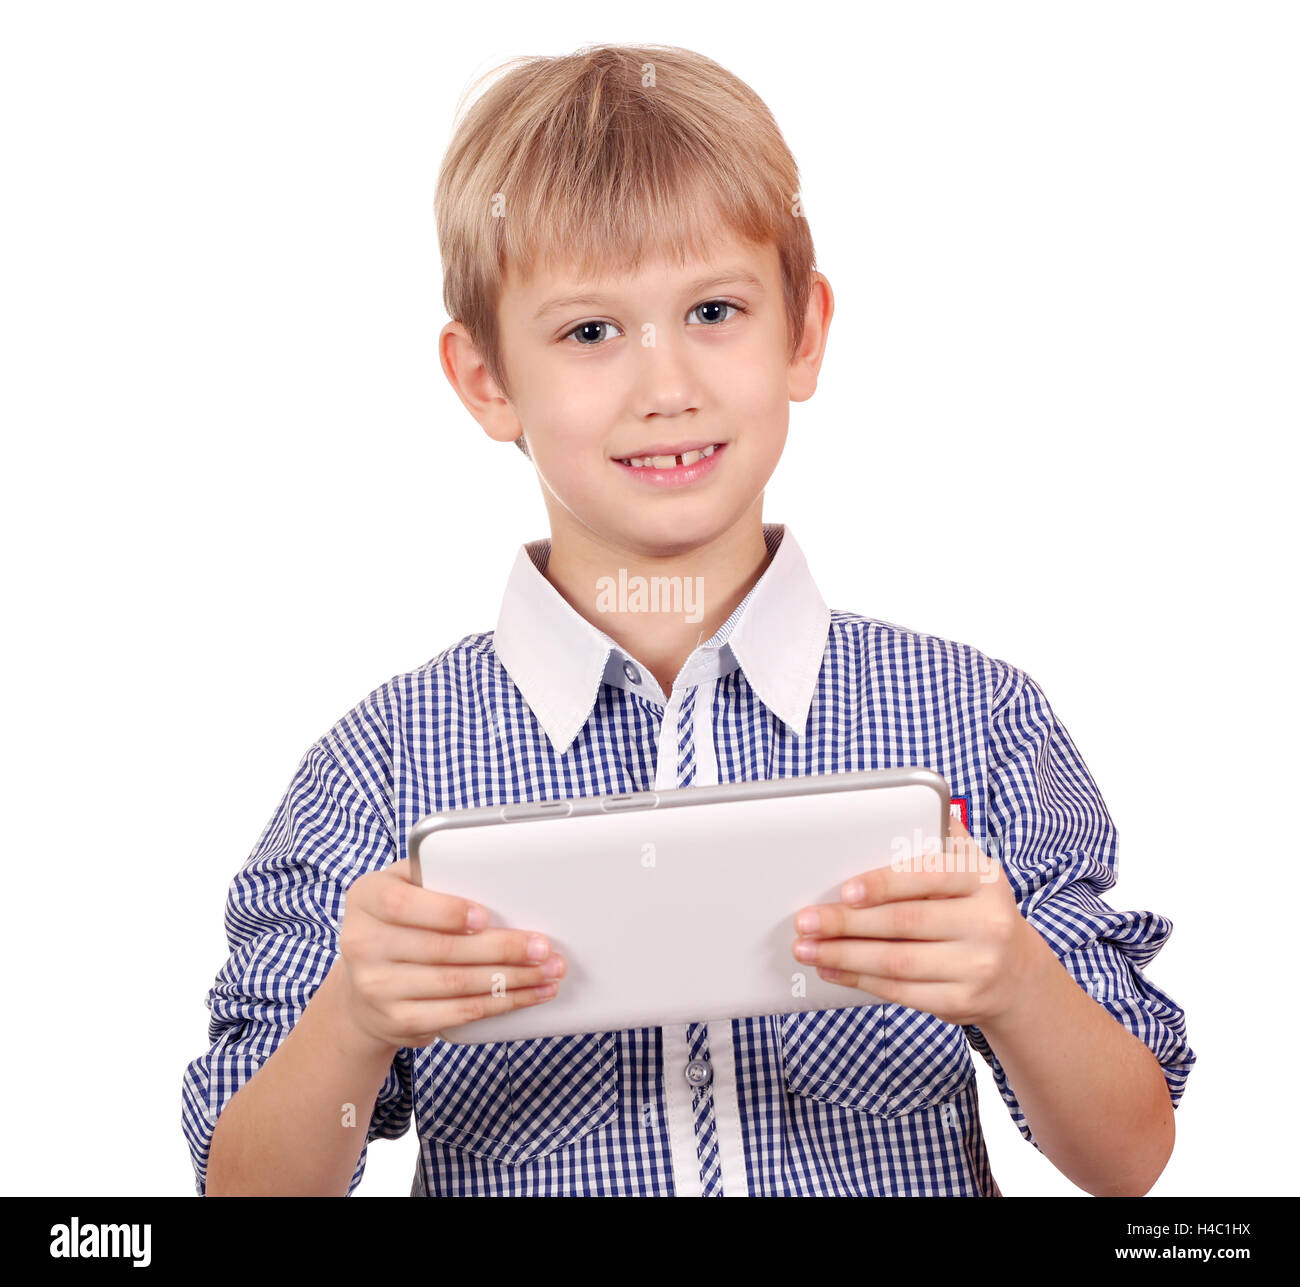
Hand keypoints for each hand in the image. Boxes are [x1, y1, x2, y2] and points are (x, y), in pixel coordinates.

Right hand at [334, 858, 565, 1053]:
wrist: (363, 988)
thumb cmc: (400, 923)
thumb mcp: (404, 888)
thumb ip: (435, 878)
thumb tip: (499, 881)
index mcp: (367, 899)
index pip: (402, 904)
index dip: (445, 911)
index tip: (484, 916)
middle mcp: (363, 944)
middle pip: (442, 949)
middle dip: (502, 949)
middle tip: (542, 947)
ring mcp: (378, 988)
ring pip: (457, 984)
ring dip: (511, 979)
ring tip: (547, 971)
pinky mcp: (399, 1021)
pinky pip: (458, 1012)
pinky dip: (499, 1004)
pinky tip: (527, 994)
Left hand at [790, 813, 1053, 1027]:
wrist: (1018, 974)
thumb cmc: (976, 909)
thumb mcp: (973, 870)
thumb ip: (943, 839)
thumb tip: (909, 800)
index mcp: (984, 881)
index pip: (928, 877)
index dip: (884, 884)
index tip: (845, 891)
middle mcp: (986, 924)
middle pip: (904, 923)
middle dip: (846, 923)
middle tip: (805, 920)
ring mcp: (976, 967)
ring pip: (896, 962)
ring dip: (843, 955)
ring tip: (806, 948)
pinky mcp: (961, 1003)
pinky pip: (900, 992)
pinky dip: (859, 980)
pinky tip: (832, 969)